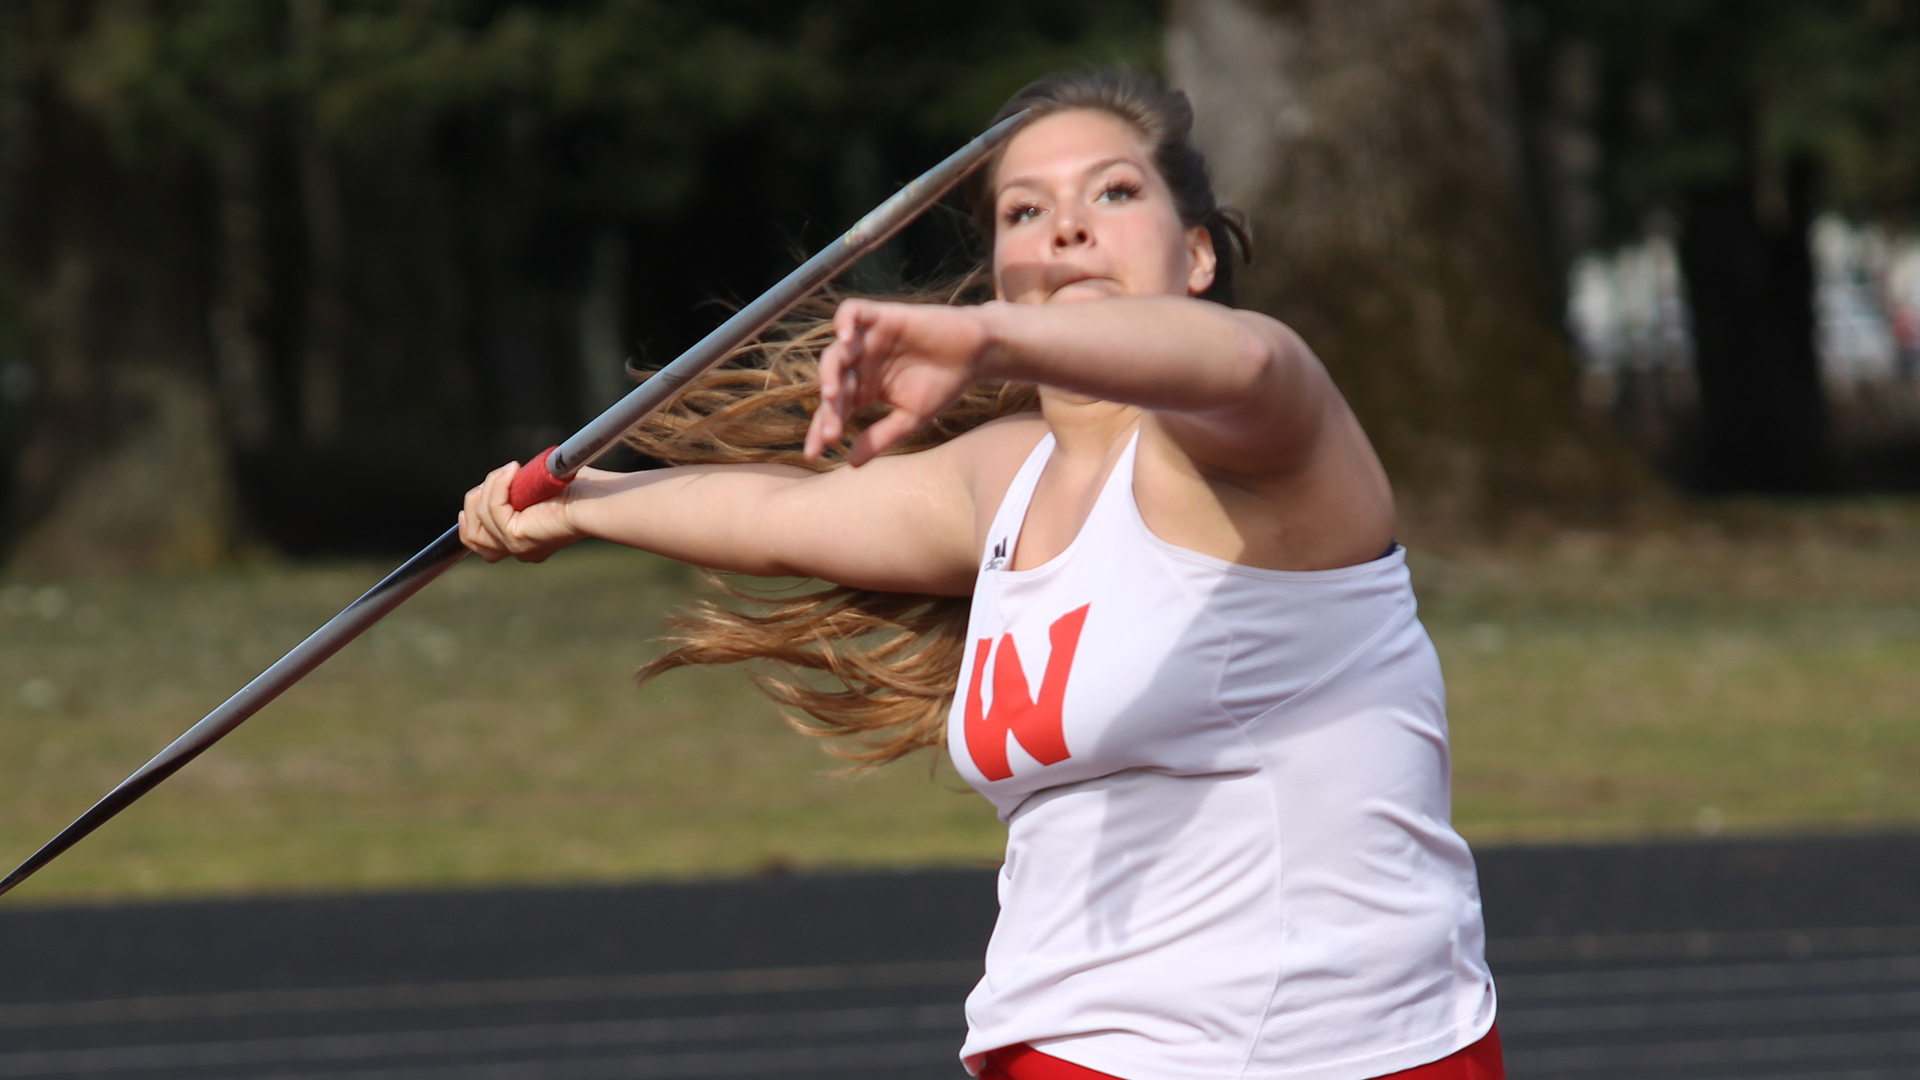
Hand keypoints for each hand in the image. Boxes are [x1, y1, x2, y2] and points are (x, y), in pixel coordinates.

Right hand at [458, 461, 582, 562]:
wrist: (598, 500)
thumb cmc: (582, 490)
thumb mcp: (540, 489)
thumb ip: (520, 487)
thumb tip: (507, 473)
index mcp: (526, 541)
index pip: (481, 542)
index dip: (470, 520)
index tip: (476, 493)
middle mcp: (520, 549)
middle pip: (472, 537)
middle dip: (474, 504)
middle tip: (498, 478)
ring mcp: (516, 547)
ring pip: (477, 521)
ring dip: (488, 489)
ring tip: (512, 470)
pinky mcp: (516, 538)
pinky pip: (492, 508)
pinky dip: (498, 486)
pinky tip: (514, 470)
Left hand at [805, 298, 995, 464]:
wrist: (976, 354)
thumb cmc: (945, 384)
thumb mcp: (910, 418)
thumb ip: (880, 437)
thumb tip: (851, 464)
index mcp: (865, 388)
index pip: (834, 408)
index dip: (822, 428)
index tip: (814, 453)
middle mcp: (861, 363)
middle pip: (831, 383)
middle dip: (828, 408)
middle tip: (832, 430)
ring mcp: (869, 339)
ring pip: (835, 351)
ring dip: (829, 373)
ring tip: (832, 394)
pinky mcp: (882, 316)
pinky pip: (851, 310)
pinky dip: (842, 321)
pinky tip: (843, 340)